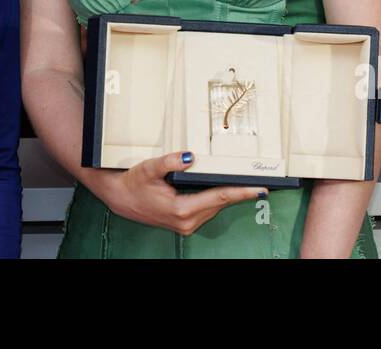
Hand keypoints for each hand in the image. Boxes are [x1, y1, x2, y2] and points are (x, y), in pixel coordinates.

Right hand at [97, 152, 266, 235]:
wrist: (120, 199)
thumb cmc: (133, 183)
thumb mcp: (149, 168)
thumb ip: (169, 162)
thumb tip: (189, 156)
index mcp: (181, 209)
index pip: (219, 197)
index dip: (241, 193)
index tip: (260, 189)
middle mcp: (187, 221)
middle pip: (220, 203)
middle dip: (239, 193)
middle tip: (259, 182)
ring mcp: (186, 225)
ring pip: (215, 207)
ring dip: (228, 196)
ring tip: (245, 184)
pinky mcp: (185, 223)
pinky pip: (207, 210)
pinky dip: (216, 199)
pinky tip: (223, 190)